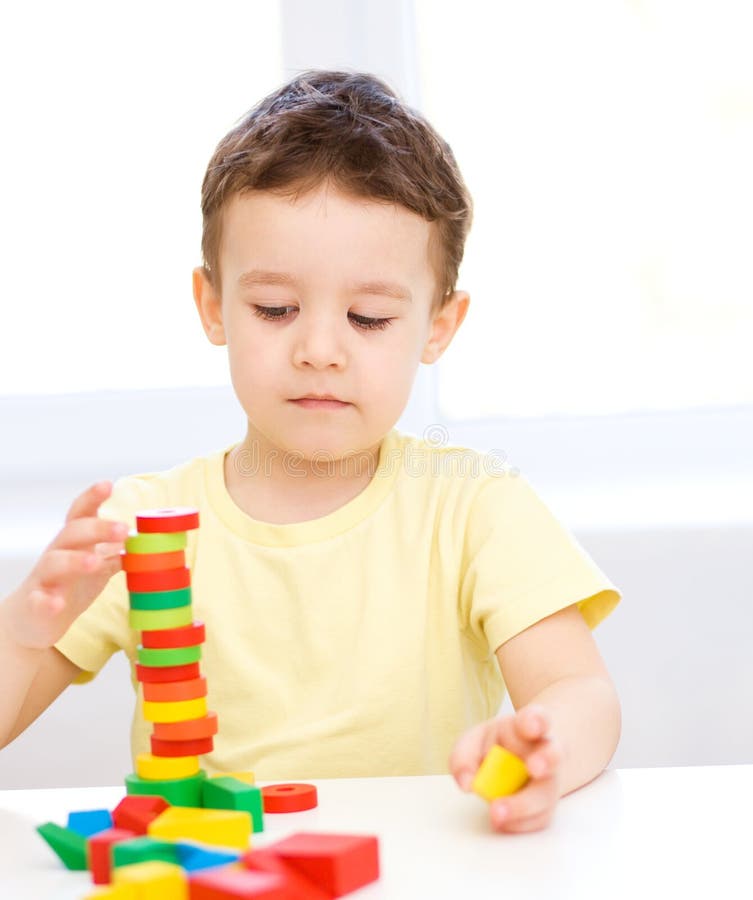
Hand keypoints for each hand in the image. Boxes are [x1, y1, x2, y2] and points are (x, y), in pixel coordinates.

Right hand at [2, 482, 127, 649]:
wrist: (34, 619)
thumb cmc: (69, 586)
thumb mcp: (96, 567)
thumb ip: (115, 553)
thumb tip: (144, 541)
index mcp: (74, 542)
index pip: (81, 513)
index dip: (92, 498)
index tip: (108, 484)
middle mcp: (57, 553)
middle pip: (72, 532)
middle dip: (97, 528)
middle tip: (123, 530)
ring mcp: (44, 578)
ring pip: (53, 562)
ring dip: (75, 560)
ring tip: (95, 562)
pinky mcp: (35, 604)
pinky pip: (38, 600)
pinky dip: (47, 601)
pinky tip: (57, 604)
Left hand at [449, 704, 562, 832]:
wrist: (522, 763)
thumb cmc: (499, 747)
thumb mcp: (475, 741)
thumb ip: (464, 756)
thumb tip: (466, 784)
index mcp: (527, 726)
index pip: (537, 718)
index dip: (536, 721)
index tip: (531, 727)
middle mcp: (546, 751)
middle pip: (552, 754)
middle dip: (545, 760)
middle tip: (534, 768)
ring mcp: (552, 780)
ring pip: (547, 793)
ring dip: (523, 806)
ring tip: (496, 813)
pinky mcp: (549, 806)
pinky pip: (537, 818)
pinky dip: (515, 823)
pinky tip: (500, 820)